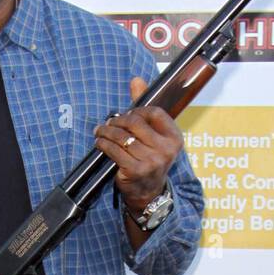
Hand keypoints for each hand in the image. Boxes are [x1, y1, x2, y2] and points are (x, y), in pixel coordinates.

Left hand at [93, 77, 182, 214]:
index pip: (154, 112)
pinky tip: (99, 142)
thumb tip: (137, 80)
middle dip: (118, 120)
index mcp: (174, 138)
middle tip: (108, 122)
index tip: (127, 113)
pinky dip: (103, 144)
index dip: (137, 110)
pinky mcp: (135, 171)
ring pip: (122, 136)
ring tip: (100, 131)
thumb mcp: (154, 136)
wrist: (148, 194)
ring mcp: (151, 161)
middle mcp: (166, 149)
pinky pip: (114, 150)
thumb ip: (146, 109)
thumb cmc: (151, 160)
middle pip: (135, 122)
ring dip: (106, 132)